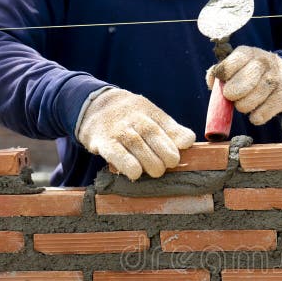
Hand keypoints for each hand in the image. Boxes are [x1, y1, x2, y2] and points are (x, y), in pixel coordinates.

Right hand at [76, 88, 195, 180]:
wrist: (93, 106)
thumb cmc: (130, 117)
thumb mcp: (151, 116)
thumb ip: (170, 130)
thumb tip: (188, 141)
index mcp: (149, 112)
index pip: (165, 123)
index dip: (177, 136)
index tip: (185, 145)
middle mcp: (134, 119)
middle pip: (152, 134)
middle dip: (164, 152)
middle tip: (170, 164)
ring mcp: (118, 130)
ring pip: (136, 144)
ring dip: (149, 161)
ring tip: (157, 172)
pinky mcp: (103, 142)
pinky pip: (115, 153)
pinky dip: (127, 164)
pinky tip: (136, 173)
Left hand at [207, 46, 281, 125]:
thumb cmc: (254, 73)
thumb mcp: (238, 65)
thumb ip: (220, 72)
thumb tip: (212, 82)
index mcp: (247, 53)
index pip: (227, 67)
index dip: (222, 78)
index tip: (224, 83)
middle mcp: (263, 62)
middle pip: (240, 85)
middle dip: (232, 95)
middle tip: (232, 96)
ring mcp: (276, 78)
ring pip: (250, 102)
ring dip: (243, 107)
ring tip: (244, 104)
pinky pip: (261, 114)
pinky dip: (255, 117)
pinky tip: (255, 113)